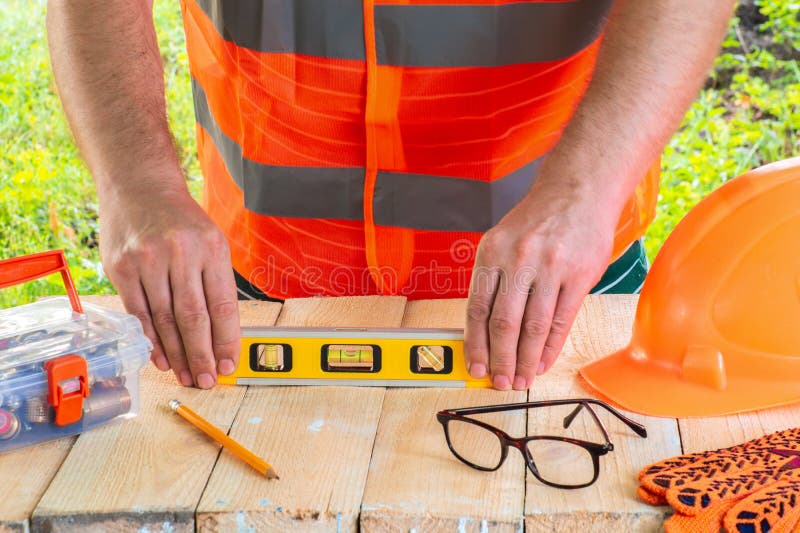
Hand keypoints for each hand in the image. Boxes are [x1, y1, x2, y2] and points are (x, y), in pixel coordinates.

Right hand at [99, 187, 239, 387]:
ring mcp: (148, 260)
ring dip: (176, 354)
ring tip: (185, 375)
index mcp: (211, 247)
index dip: (226, 341)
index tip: (229, 365)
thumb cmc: (181, 219)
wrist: (139, 185)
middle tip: (206, 380)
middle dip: (202, 355)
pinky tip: (160, 357)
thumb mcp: (210, 241)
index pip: (222, 305)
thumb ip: (216, 282)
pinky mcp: (121, 267)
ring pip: (165, 319)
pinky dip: (151, 339)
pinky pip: (139, 312)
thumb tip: (223, 334)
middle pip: (193, 317)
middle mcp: (181, 253)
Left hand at [464, 174, 616, 389]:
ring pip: (533, 326)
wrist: (577, 191)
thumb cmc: (536, 221)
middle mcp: (518, 259)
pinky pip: (562, 320)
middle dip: (500, 359)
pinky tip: (544, 362)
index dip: (475, 343)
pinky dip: (551, 347)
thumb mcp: (502, 240)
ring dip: (526, 360)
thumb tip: (482, 330)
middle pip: (503, 323)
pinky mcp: (579, 275)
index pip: (477, 308)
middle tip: (499, 382)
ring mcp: (550, 267)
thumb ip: (493, 279)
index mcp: (491, 252)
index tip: (475, 366)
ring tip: (522, 379)